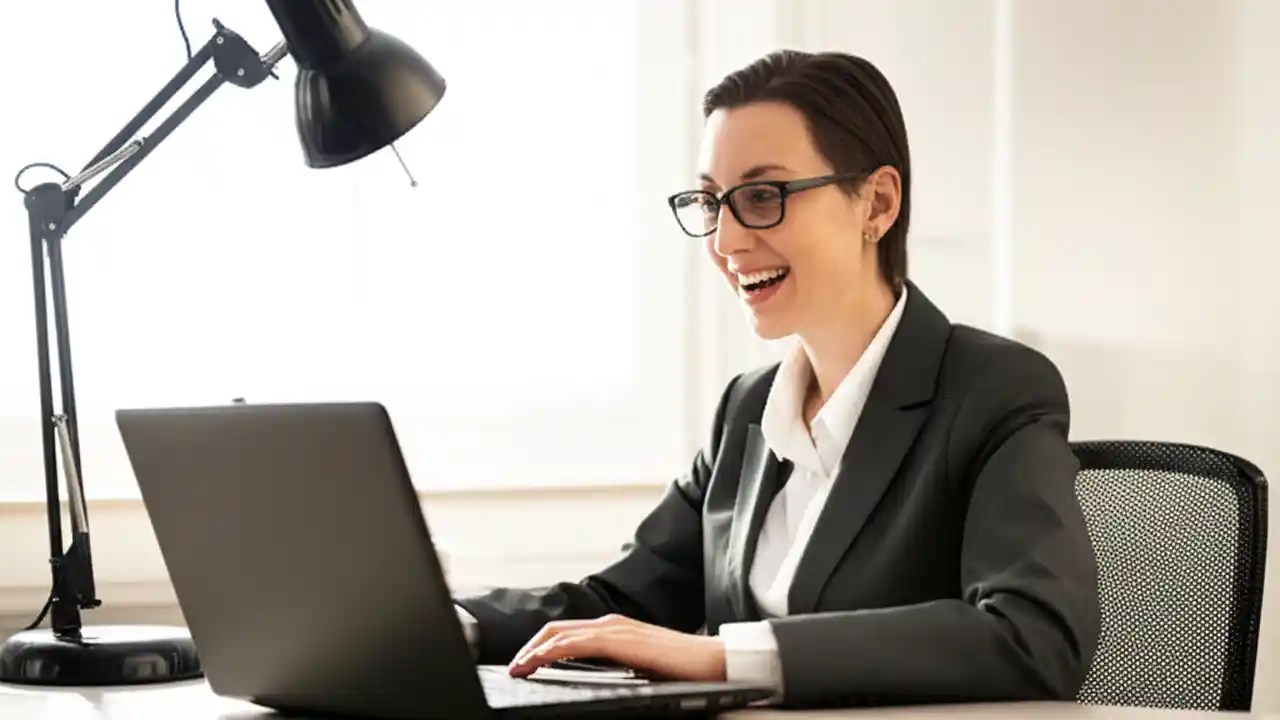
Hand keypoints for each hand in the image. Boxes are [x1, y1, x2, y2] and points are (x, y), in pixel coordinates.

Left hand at [507, 614, 725, 681]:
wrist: (712, 661)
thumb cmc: (682, 667)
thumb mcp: (638, 666)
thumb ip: (616, 664)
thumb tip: (593, 677)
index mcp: (615, 628)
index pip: (567, 631)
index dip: (541, 645)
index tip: (525, 664)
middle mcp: (611, 623)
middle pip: (556, 628)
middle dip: (530, 646)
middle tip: (514, 667)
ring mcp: (615, 628)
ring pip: (561, 633)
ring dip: (534, 650)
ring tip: (518, 668)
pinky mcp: (621, 640)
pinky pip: (577, 643)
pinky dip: (552, 651)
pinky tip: (540, 663)